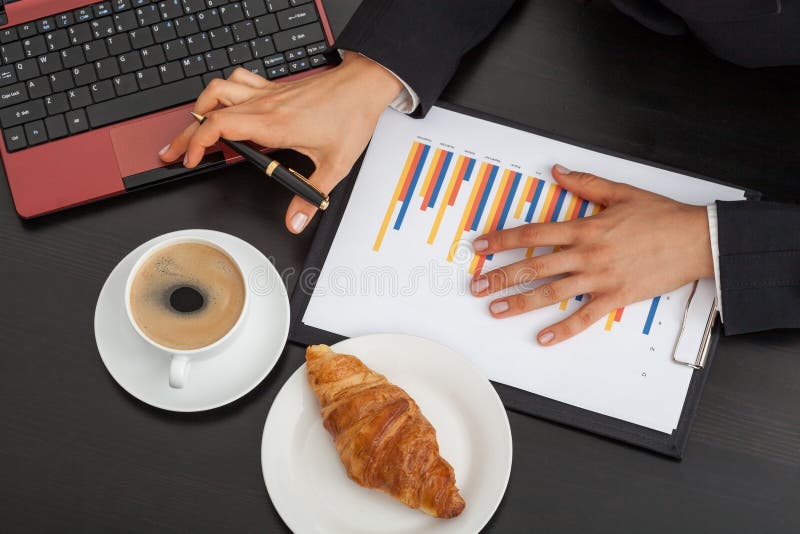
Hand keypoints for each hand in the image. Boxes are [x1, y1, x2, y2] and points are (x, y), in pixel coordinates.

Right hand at [159, 52, 403, 232]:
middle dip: (185, 133)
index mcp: (273, 124)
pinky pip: (238, 80)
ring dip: (200, 107)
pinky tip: (224, 104)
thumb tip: (296, 219)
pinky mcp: (275, 87)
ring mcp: (268, 93)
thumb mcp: (334, 166)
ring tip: (192, 127)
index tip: (189, 160)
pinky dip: (223, 91)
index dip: (197, 144)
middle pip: (209, 111)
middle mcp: (265, 105)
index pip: (219, 127)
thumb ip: (311, 195)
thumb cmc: (350, 117)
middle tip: (171, 151)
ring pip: (219, 89)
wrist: (363, 86)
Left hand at [470, 164, 712, 345]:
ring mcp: (599, 278)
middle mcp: (587, 254)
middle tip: (476, 285)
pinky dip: (563, 329)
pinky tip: (543, 337)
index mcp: (585, 228)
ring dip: (520, 303)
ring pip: (551, 292)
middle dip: (501, 276)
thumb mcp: (620, 192)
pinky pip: (583, 316)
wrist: (696, 240)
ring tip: (495, 310)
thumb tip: (557, 170)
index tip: (481, 246)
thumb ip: (584, 183)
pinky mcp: (615, 297)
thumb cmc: (661, 217)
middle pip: (534, 266)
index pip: (534, 233)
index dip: (503, 239)